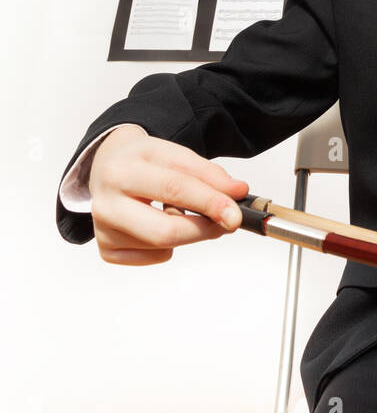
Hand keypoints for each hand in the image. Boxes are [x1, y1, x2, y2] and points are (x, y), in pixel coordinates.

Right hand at [88, 124, 250, 265]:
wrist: (108, 165)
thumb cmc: (144, 161)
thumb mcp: (174, 155)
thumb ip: (208, 173)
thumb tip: (237, 192)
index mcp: (122, 170)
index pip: (174, 189)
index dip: (210, 203)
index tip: (236, 214)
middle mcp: (105, 203)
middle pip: (166, 231)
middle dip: (204, 230)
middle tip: (226, 222)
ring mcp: (102, 230)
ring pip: (162, 246)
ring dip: (187, 233)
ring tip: (179, 211)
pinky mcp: (106, 249)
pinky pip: (154, 257)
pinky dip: (168, 245)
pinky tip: (159, 223)